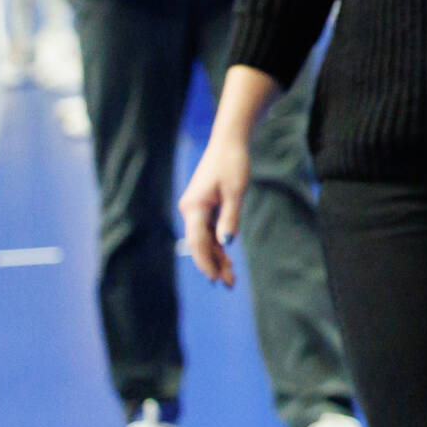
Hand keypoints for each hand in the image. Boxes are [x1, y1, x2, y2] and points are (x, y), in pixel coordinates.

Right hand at [178, 139, 250, 286]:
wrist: (229, 142)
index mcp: (194, 207)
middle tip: (228, 284)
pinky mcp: (204, 207)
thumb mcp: (236, 191)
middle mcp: (190, 210)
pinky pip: (209, 230)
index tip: (215, 278)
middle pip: (200, 244)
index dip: (206, 261)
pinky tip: (227, 259)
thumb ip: (230, 218)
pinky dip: (218, 244)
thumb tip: (227, 243)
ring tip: (230, 277)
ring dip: (217, 257)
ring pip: (205, 239)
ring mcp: (196, 209)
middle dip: (213, 264)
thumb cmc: (233, 164)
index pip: (197, 241)